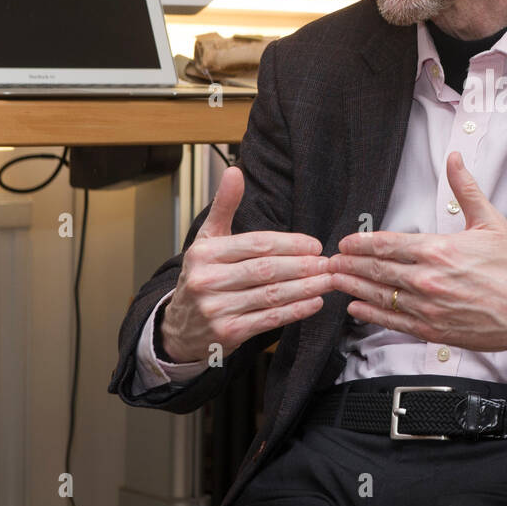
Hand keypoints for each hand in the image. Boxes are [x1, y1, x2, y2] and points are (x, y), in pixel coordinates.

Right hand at [161, 166, 333, 363]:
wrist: (178, 327)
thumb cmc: (202, 276)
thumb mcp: (207, 240)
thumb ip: (224, 206)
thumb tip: (235, 171)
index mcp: (205, 253)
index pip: (256, 244)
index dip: (290, 244)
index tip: (314, 245)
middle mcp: (207, 280)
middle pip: (266, 269)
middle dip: (303, 266)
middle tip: (328, 262)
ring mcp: (216, 309)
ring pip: (271, 295)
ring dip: (305, 288)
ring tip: (328, 280)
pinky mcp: (228, 333)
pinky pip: (269, 319)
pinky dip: (295, 311)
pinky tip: (314, 302)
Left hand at [328, 151, 506, 360]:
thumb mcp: (490, 222)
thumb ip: (466, 190)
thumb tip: (454, 159)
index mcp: (438, 251)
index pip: (388, 245)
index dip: (362, 243)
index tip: (345, 242)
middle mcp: (428, 280)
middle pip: (377, 270)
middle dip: (349, 264)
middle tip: (329, 261)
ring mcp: (428, 308)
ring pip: (380, 296)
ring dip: (353, 287)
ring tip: (334, 281)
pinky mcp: (432, 331)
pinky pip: (393, 322)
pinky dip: (370, 315)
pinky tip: (355, 309)